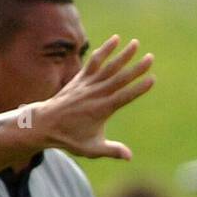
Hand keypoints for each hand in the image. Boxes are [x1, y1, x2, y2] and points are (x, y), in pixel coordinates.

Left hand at [32, 35, 154, 159]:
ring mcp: (87, 84)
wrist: (44, 124)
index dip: (139, 88)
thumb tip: (129, 156)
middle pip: (120, 78)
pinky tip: (115, 40)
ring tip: (135, 43)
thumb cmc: (69, 138)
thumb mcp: (91, 149)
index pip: (124, 97)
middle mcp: (95, 94)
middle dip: (136, 68)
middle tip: (150, 57)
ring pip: (108, 66)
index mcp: (101, 110)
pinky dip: (104, 51)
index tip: (151, 79)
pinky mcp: (80, 79)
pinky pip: (94, 62)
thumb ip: (111, 150)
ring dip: (123, 54)